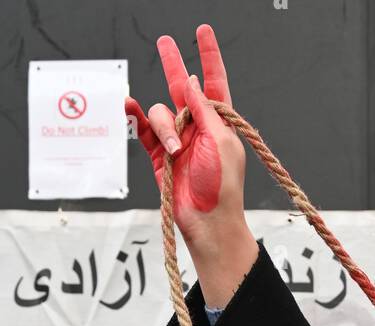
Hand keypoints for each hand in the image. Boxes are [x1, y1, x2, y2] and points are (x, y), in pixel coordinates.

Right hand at [125, 24, 245, 249]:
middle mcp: (198, 127)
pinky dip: (136, 118)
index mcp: (219, 122)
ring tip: (175, 151)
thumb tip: (190, 81)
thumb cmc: (223, 186)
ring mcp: (178, 140)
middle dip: (173, 64)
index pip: (213, 82)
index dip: (209, 56)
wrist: (208, 221)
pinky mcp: (160, 156)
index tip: (202, 32)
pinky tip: (129, 107)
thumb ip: (204, 109)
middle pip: (182, 88)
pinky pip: (145, 130)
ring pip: (161, 113)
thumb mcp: (220, 141)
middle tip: (165, 42)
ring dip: (166, 127)